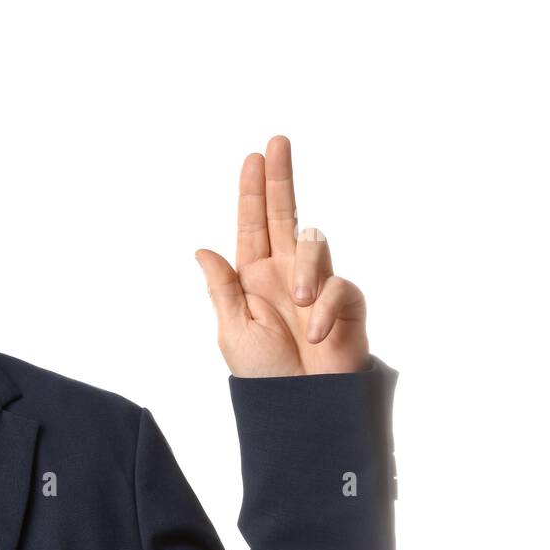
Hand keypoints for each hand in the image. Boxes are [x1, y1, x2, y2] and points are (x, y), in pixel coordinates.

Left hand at [194, 135, 369, 376]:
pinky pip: (340, 286)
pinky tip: (316, 334)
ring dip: (307, 267)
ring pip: (315, 243)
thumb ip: (223, 288)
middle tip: (277, 143)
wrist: (300, 406)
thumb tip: (202, 249)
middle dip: (280, 178)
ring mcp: (318, 284)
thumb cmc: (265, 374)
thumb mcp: (233, 331)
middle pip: (286, 214)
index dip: (253, 193)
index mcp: (253, 277)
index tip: (254, 157)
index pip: (252, 225)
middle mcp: (285, 272)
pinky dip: (327, 309)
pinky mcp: (347, 302)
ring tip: (300, 301)